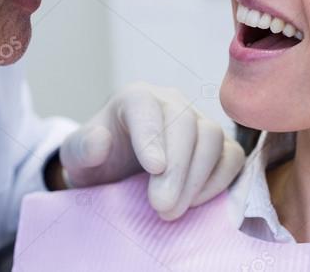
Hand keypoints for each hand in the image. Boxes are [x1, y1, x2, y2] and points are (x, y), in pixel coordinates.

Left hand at [58, 82, 244, 219]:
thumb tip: (99, 139)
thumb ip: (82, 148)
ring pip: (212, 137)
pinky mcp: (219, 146)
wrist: (116, 174)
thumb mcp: (77, 157)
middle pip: (185, 123)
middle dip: (177, 168)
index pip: (145, 106)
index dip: (151, 135)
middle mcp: (170, 102)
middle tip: (162, 207)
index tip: (152, 169)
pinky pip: (232, 157)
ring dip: (197, 178)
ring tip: (173, 211)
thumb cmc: (98, 162)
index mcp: (134, 98)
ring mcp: (198, 122)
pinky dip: (219, 181)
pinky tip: (195, 203)